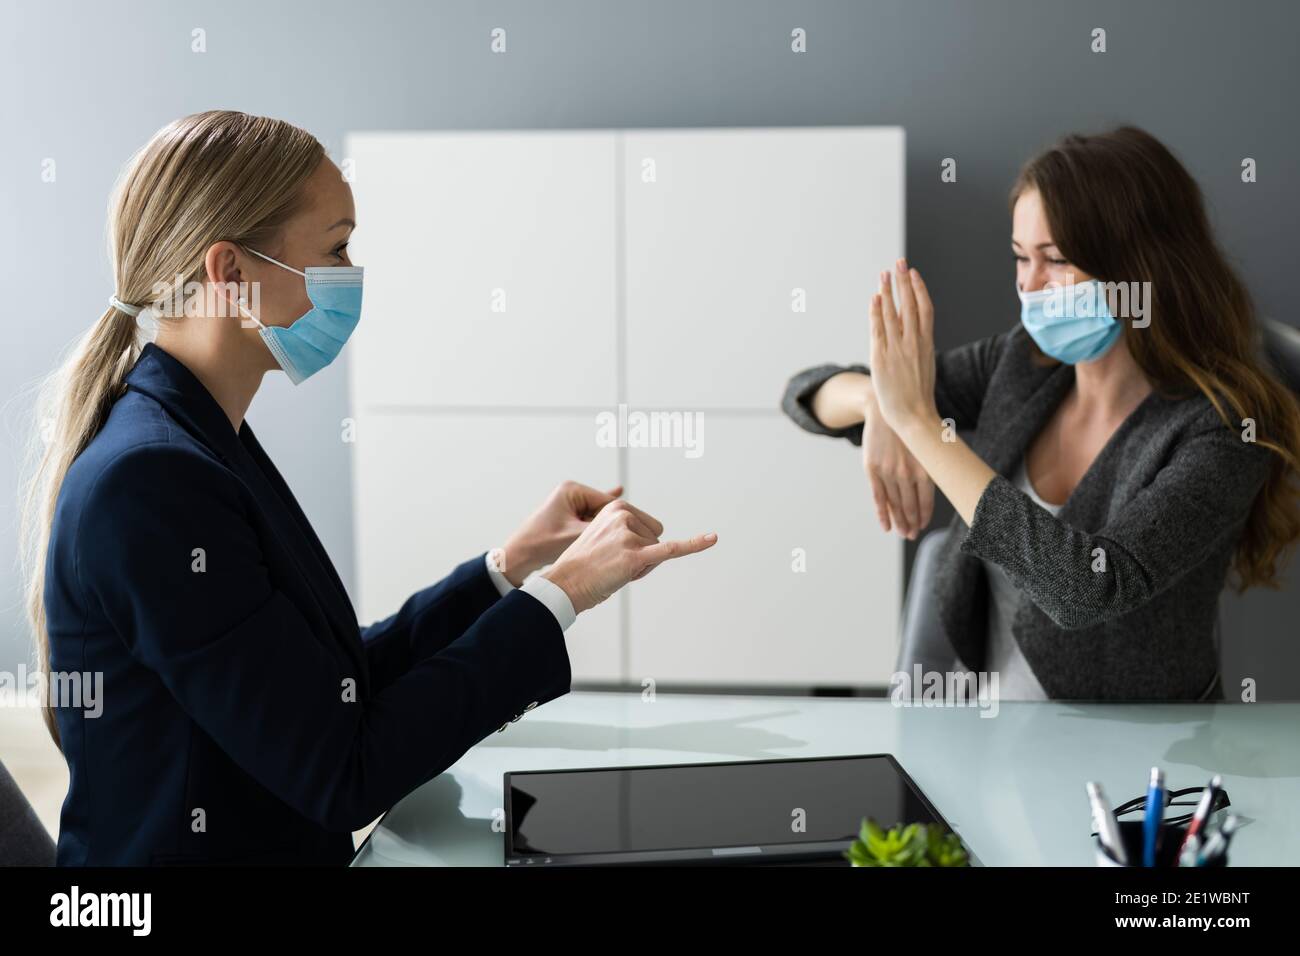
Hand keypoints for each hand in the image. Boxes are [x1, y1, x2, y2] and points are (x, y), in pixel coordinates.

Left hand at [501, 481, 642, 586]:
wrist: (516, 555)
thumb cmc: (541, 544)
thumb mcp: (575, 536)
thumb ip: (601, 532)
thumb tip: (631, 531)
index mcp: (573, 491)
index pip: (610, 502)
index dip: (631, 516)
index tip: (651, 528)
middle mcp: (573, 494)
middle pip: (609, 509)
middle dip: (627, 522)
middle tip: (652, 531)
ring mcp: (571, 506)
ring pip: (603, 518)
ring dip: (618, 529)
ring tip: (642, 537)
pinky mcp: (570, 518)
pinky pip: (594, 523)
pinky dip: (607, 529)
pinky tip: (627, 527)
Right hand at [542, 500, 717, 613]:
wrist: (564, 584)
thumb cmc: (583, 566)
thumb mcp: (603, 536)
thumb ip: (626, 530)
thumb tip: (655, 541)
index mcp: (617, 507)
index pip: (648, 527)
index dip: (636, 545)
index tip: (610, 551)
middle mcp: (624, 516)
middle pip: (655, 538)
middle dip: (641, 555)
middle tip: (612, 564)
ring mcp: (630, 536)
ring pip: (658, 553)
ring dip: (641, 567)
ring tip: (614, 570)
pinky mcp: (635, 556)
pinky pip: (671, 550)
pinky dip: (694, 545)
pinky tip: (712, 538)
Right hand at [863, 400, 934, 539]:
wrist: (885, 411)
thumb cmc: (908, 431)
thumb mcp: (924, 448)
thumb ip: (928, 469)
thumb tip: (938, 488)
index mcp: (923, 468)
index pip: (926, 501)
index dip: (924, 516)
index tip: (922, 527)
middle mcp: (906, 472)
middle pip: (909, 506)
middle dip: (911, 524)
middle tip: (911, 535)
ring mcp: (888, 472)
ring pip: (894, 504)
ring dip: (899, 522)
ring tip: (902, 533)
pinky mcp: (872, 469)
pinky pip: (878, 497)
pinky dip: (882, 514)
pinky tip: (886, 526)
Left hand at [869, 259, 938, 433]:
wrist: (915, 416)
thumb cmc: (919, 397)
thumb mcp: (925, 367)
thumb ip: (920, 349)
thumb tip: (917, 337)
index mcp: (927, 343)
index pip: (925, 308)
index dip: (919, 289)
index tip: (914, 273)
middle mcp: (914, 342)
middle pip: (909, 304)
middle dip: (904, 282)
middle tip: (899, 262)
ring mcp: (898, 349)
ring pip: (893, 313)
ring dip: (888, 291)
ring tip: (884, 273)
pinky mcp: (882, 358)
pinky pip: (879, 330)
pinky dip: (877, 313)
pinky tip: (875, 298)